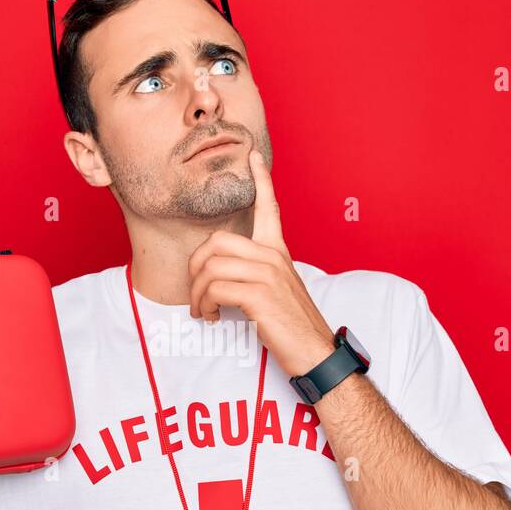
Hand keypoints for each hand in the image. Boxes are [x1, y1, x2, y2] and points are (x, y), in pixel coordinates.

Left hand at [186, 149, 336, 376]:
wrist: (316, 353)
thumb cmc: (293, 327)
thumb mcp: (278, 291)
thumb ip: (257, 274)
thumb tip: (224, 276)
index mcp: (278, 252)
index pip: (270, 208)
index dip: (261, 180)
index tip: (253, 156)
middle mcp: (274, 257)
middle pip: (217, 241)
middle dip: (194, 268)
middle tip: (195, 291)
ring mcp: (268, 275)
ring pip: (210, 268)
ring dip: (196, 294)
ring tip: (202, 311)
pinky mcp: (260, 295)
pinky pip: (215, 289)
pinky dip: (204, 305)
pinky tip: (210, 317)